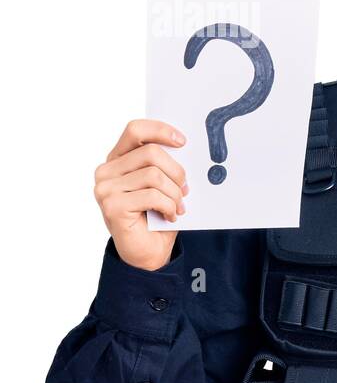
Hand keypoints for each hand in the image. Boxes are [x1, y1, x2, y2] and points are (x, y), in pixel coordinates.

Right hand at [95, 120, 188, 271]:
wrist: (147, 252)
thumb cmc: (156, 216)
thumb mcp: (162, 185)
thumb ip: (165, 165)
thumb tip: (185, 147)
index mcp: (118, 159)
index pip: (135, 130)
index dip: (161, 130)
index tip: (183, 141)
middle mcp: (106, 171)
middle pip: (151, 153)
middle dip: (177, 172)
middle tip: (185, 189)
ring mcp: (105, 189)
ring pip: (154, 175)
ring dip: (175, 194)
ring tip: (177, 206)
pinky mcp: (112, 206)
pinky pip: (152, 196)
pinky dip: (168, 206)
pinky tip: (169, 216)